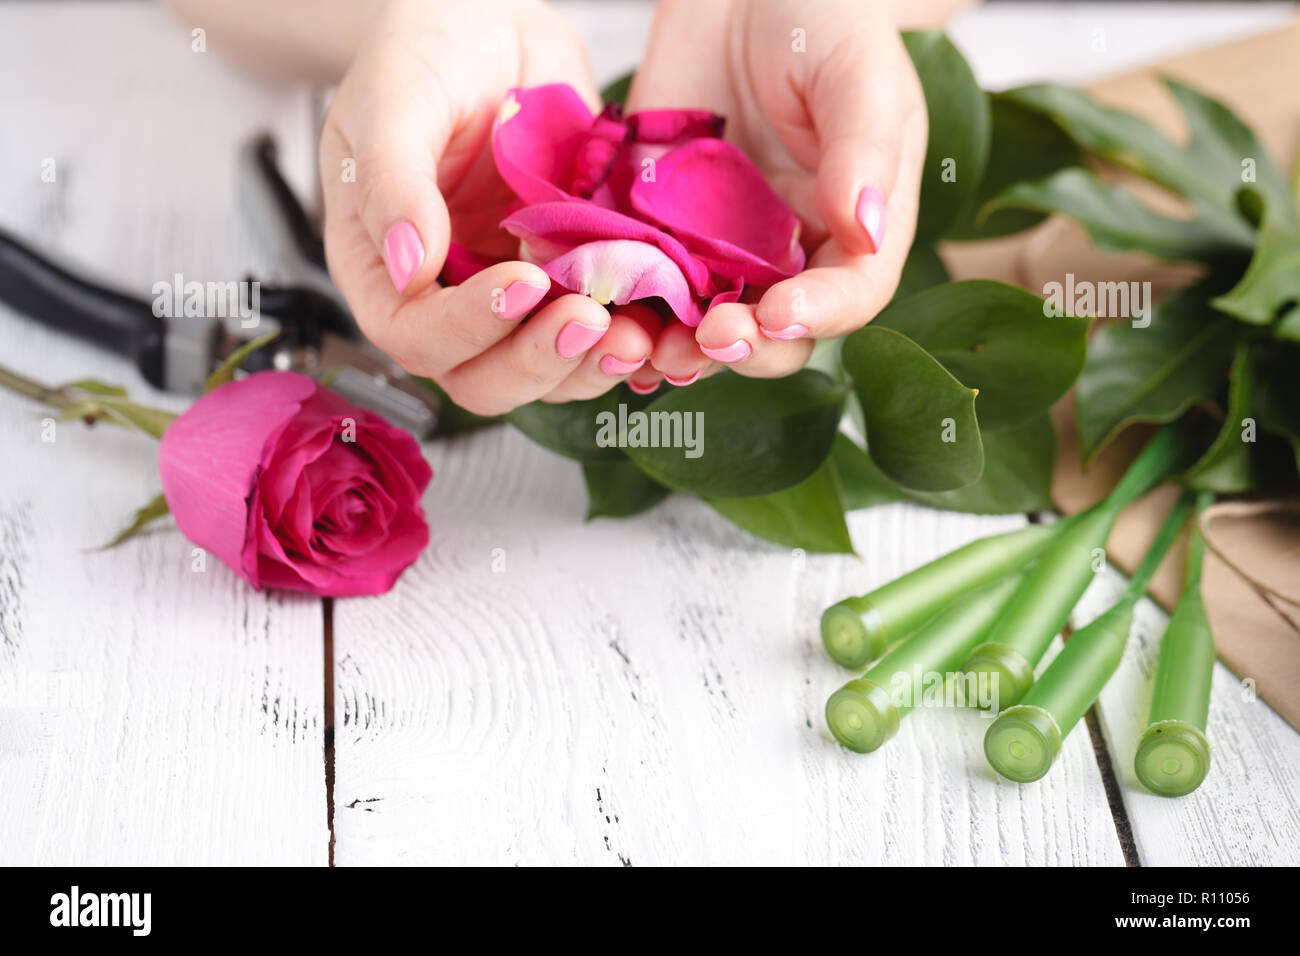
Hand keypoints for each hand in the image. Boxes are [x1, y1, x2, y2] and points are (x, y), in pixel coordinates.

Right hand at [320, 0, 657, 415]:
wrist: (491, 23)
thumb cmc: (423, 52)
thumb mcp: (393, 101)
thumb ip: (392, 181)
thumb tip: (406, 267)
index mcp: (386, 269)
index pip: (416, 336)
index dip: (468, 328)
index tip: (522, 283)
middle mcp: (449, 297)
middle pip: (484, 377)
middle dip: (540, 361)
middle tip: (592, 319)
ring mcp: (514, 294)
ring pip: (548, 370)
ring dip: (592, 364)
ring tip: (638, 335)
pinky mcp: (570, 279)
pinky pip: (599, 332)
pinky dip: (631, 338)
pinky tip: (663, 327)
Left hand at [622, 0, 926, 391]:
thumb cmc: (819, 19)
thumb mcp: (856, 74)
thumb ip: (863, 150)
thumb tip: (867, 230)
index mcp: (853, 228)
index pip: (848, 296)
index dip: (818, 315)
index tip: (780, 313)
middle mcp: (789, 254)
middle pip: (773, 333)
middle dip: (743, 345)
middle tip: (710, 338)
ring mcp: (721, 250)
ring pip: (702, 326)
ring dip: (678, 348)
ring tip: (653, 350)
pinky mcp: (661, 233)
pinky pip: (643, 287)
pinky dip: (625, 313)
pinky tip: (605, 322)